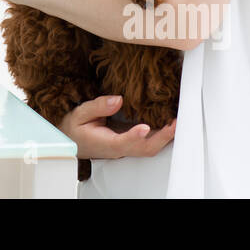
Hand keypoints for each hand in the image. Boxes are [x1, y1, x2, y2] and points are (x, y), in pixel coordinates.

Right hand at [59, 95, 176, 159]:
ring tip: (177, 121)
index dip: (135, 136)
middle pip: (144, 149)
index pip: (123, 142)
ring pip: (149, 148)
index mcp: (106, 143)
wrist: (72, 141)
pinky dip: (161, 134)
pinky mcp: (130, 142)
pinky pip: (148, 142)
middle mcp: (119, 148)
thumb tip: (118, 99)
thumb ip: (98, 106)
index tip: (145, 127)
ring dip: (165, 137)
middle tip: (175, 123)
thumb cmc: (75, 129)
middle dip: (162, 138)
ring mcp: (126, 147)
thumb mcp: (80, 114)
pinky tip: (168, 122)